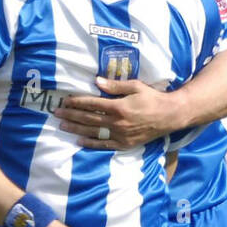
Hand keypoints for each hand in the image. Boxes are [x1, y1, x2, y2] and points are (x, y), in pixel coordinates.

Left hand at [56, 77, 176, 148]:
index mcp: (118, 106)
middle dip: (71, 115)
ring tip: (62, 126)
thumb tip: (96, 81)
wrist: (170, 116)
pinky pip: (104, 145)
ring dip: (76, 129)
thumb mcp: (136, 87)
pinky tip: (79, 141)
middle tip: (56, 114)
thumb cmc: (153, 98)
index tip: (65, 101)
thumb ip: (115, 86)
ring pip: (93, 132)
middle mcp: (117, 122)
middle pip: (88, 119)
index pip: (92, 104)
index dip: (77, 102)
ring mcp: (120, 135)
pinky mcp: (124, 144)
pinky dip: (91, 144)